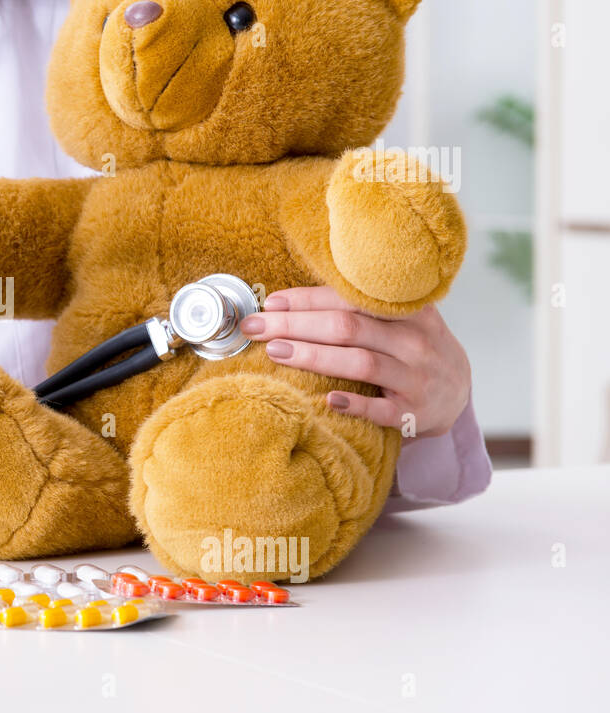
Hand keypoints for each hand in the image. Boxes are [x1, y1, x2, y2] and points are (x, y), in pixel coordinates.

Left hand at [239, 286, 470, 437]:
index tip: (270, 303)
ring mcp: (416, 377)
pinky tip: (327, 400)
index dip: (306, 300)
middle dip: (296, 325)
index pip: (349, 299)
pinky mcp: (415, 413)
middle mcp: (414, 340)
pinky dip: (355, 404)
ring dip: (314, 357)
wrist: (457, 390)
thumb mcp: (398, 319)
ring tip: (276, 352)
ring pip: (361, 362)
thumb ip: (356, 308)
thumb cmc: (410, 347)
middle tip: (255, 327)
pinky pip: (381, 409)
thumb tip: (286, 301)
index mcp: (406, 310)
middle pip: (347, 327)